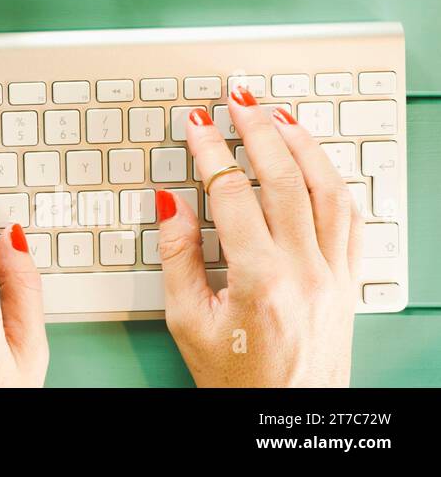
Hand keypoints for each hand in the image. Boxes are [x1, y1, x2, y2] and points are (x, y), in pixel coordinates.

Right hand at [159, 89, 360, 386]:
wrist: (285, 419)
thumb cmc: (235, 379)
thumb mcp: (187, 320)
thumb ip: (177, 255)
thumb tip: (171, 201)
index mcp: (259, 281)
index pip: (232, 193)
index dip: (210, 151)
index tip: (196, 123)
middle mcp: (305, 272)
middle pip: (283, 179)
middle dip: (257, 130)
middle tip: (237, 99)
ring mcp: (333, 275)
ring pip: (325, 190)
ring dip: (301, 145)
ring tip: (278, 116)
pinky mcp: (347, 281)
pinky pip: (349, 216)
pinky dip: (330, 179)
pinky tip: (313, 160)